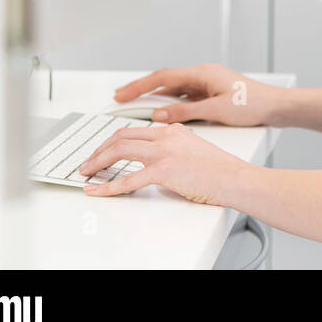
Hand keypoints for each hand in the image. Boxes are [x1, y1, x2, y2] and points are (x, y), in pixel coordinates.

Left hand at [79, 122, 246, 203]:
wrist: (236, 178)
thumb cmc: (222, 170)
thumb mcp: (195, 152)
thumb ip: (174, 152)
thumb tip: (154, 167)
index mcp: (174, 130)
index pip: (135, 131)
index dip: (113, 141)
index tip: (103, 150)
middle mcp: (167, 136)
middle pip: (122, 136)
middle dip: (100, 149)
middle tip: (88, 162)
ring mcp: (165, 151)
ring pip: (119, 150)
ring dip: (97, 162)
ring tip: (85, 174)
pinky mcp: (164, 169)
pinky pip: (128, 179)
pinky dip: (108, 186)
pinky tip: (97, 191)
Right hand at [113, 64, 284, 126]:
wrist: (276, 106)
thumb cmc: (253, 104)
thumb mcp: (215, 110)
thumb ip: (185, 112)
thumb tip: (158, 114)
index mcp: (203, 73)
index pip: (163, 77)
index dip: (139, 86)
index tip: (121, 95)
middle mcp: (203, 75)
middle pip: (165, 81)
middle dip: (141, 89)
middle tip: (120, 98)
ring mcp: (208, 84)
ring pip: (174, 89)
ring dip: (155, 97)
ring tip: (134, 107)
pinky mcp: (212, 93)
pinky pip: (185, 96)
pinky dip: (170, 103)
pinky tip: (161, 113)